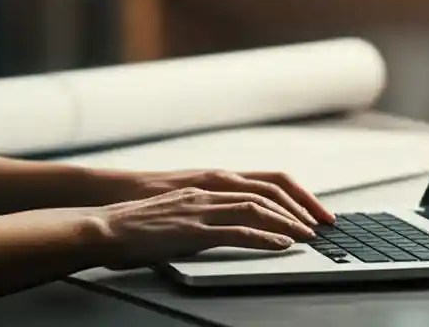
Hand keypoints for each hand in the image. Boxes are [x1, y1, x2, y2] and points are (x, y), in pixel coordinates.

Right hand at [123, 169, 334, 227]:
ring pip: (257, 209)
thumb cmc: (138, 221)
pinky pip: (237, 231)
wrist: (106, 224)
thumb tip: (226, 227)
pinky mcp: (193, 229)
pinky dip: (264, 239)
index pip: (264, 181)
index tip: (314, 211)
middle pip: (267, 192)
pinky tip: (280, 247)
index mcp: (209, 183)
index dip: (294, 195)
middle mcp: (210, 190)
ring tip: (307, 237)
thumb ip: (204, 213)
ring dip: (287, 223)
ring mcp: (202, 207)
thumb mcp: (179, 209)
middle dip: (300, 208)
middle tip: (322, 225)